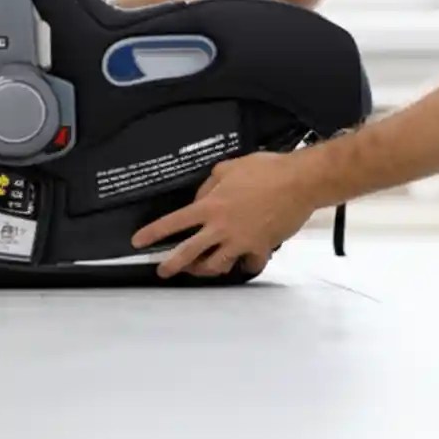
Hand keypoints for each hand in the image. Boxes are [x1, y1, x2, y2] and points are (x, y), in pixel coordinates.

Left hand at [131, 152, 322, 278]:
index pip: (174, 222)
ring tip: (203, 268)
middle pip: (189, 253)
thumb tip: (203, 197)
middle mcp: (221, 227)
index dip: (153, 233)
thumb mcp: (230, 167)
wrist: (299, 182)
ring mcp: (240, 241)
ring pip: (216, 265)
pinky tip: (244, 262)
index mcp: (211, 205)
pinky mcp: (260, 248)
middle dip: (172, 265)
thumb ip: (210, 184)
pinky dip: (245, 265)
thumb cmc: (267, 170)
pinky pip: (249, 264)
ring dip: (207, 269)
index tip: (138, 242)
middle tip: (164, 270)